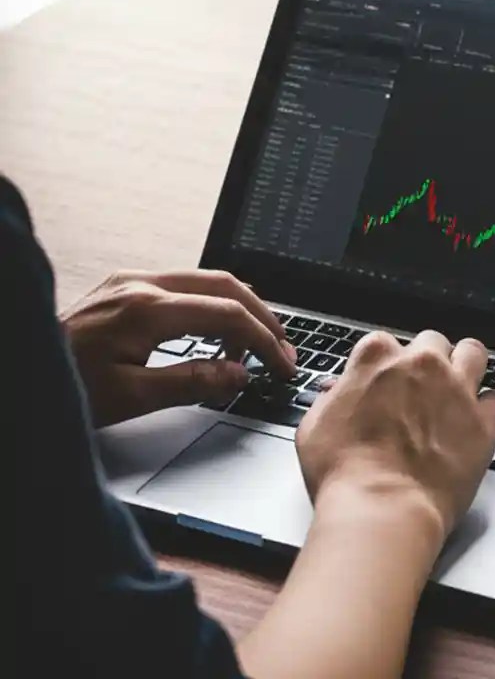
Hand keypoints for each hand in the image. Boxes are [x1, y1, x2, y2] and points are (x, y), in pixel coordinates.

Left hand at [61, 269, 295, 426]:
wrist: (14, 371)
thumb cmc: (63, 388)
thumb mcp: (131, 397)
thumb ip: (193, 382)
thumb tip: (239, 374)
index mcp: (145, 309)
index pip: (227, 314)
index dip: (264, 341)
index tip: (283, 365)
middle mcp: (139, 284)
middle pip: (225, 285)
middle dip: (261, 318)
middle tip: (282, 351)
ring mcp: (130, 281)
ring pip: (206, 281)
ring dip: (238, 310)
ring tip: (255, 346)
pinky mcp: (123, 287)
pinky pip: (183, 286)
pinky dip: (212, 306)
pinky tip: (216, 334)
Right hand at [295, 330, 494, 536]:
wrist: (384, 509)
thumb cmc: (345, 474)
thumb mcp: (314, 428)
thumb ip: (331, 400)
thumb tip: (338, 393)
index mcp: (377, 358)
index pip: (383, 342)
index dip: (383, 365)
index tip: (382, 383)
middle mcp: (422, 364)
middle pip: (431, 342)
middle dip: (425, 361)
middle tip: (418, 388)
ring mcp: (458, 389)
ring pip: (472, 352)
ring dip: (464, 365)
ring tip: (456, 387)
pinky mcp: (484, 421)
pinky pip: (494, 399)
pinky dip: (484, 407)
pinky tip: (471, 422)